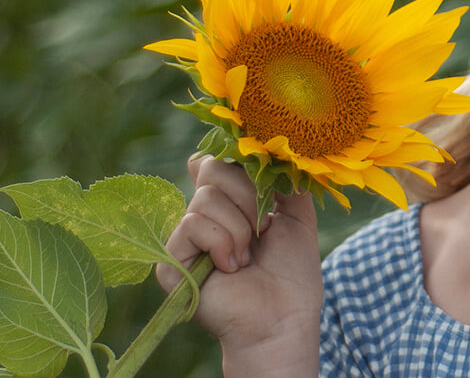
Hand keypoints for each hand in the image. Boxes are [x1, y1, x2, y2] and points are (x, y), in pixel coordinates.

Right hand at [158, 155, 321, 374]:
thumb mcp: (298, 215)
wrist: (284, 316)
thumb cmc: (292, 272)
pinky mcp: (171, 261)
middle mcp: (205, 215)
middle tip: (264, 226)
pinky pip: (193, 225)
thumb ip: (286, 181)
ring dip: (240, 226)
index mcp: (231, 202)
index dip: (236, 160)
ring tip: (249, 255)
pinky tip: (231, 268)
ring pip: (206, 198)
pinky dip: (222, 243)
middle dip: (249, 194)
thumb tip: (273, 152)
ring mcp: (186, 237)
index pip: (218, 159)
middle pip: (213, 168)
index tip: (260, 171)